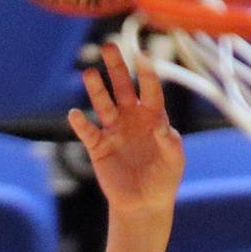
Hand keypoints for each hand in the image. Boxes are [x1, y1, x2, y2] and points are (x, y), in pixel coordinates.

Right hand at [68, 41, 183, 219]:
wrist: (144, 205)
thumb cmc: (164, 180)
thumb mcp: (174, 161)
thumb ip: (170, 142)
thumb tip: (160, 125)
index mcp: (152, 116)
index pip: (150, 89)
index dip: (147, 73)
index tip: (142, 56)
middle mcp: (131, 117)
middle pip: (122, 86)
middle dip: (116, 66)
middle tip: (108, 45)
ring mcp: (113, 130)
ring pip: (103, 103)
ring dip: (96, 88)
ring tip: (89, 73)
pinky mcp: (99, 147)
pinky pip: (88, 131)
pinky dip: (80, 123)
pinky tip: (76, 114)